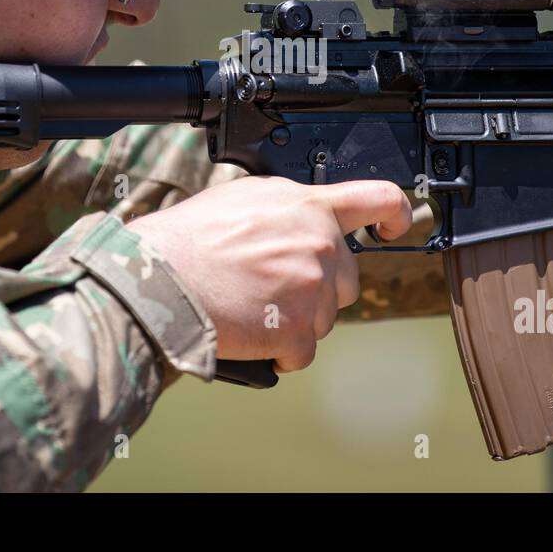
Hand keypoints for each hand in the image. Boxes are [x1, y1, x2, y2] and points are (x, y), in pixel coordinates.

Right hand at [125, 176, 410, 372]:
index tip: (394, 228)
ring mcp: (313, 287)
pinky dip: (279, 352)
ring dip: (295, 321)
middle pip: (347, 278)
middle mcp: (319, 242)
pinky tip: (249, 336)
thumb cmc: (185, 242)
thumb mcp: (242, 199)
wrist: (156, 280)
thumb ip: (285, 209)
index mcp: (307, 205)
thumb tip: (299, 221)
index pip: (377, 199)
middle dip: (317, 290)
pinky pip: (302, 352)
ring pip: (324, 318)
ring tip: (249, 309)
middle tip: (273, 289)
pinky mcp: (298, 329)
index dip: (395, 214)